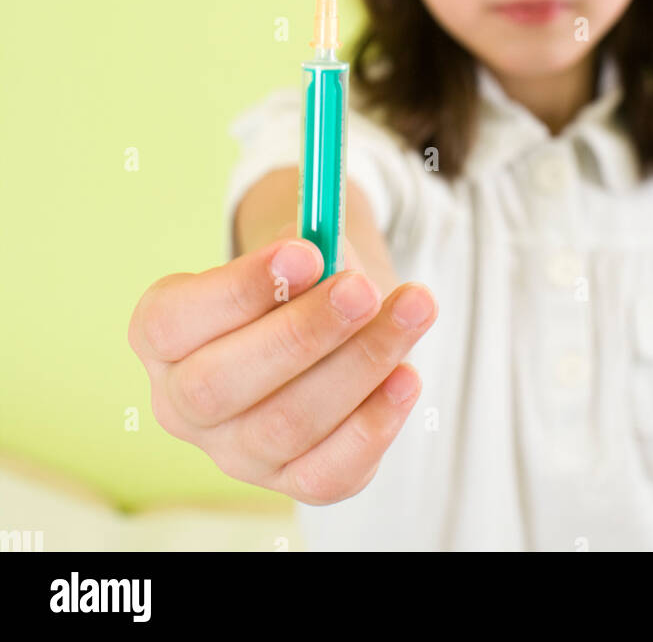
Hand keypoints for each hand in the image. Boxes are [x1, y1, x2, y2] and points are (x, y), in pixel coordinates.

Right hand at [128, 222, 437, 503]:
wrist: (324, 321)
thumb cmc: (300, 277)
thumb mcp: (294, 249)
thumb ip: (306, 253)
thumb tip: (332, 265)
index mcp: (161, 334)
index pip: (173, 322)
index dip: (238, 289)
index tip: (307, 251)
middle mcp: (182, 403)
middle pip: (220, 385)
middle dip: (301, 333)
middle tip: (361, 289)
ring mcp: (234, 452)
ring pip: (286, 424)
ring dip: (359, 363)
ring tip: (412, 309)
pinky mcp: (291, 483)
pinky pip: (329, 473)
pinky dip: (374, 424)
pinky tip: (407, 376)